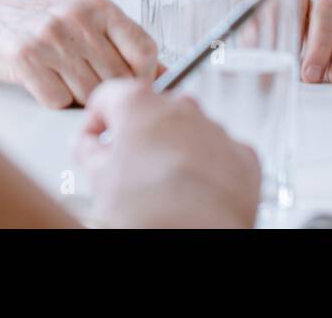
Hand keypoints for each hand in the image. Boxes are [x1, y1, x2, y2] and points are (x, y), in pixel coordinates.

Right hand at [0, 0, 159, 108]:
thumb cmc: (44, 19)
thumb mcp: (89, 19)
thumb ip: (125, 43)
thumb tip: (166, 74)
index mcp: (99, 6)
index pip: (144, 50)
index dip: (145, 75)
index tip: (137, 83)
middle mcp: (76, 19)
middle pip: (117, 77)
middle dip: (109, 90)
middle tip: (93, 84)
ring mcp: (50, 39)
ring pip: (89, 93)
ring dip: (81, 97)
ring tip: (68, 79)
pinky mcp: (26, 60)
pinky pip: (58, 100)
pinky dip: (56, 100)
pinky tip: (48, 82)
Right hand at [76, 79, 260, 227]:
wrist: (196, 235)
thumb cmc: (149, 210)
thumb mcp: (99, 179)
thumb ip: (89, 150)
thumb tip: (90, 147)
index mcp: (140, 103)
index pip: (110, 96)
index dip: (97, 120)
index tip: (95, 139)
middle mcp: (181, 107)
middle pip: (152, 112)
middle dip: (139, 135)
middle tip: (128, 169)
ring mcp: (214, 129)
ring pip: (188, 131)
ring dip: (174, 151)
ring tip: (162, 188)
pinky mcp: (241, 154)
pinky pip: (218, 153)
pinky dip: (206, 168)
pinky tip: (192, 193)